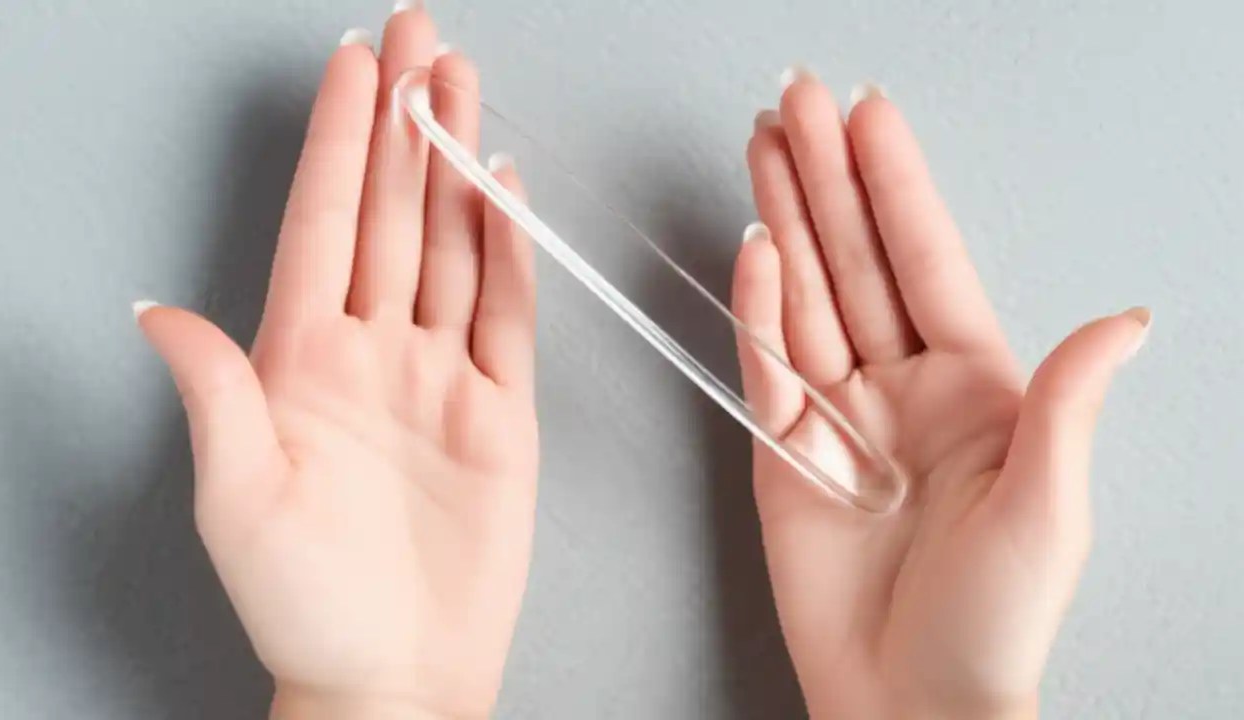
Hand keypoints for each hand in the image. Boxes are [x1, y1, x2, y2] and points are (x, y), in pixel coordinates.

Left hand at [137, 8, 536, 718]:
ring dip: (455, 164)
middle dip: (404, 120)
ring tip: (460, 87)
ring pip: (448, 245)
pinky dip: (508, 251)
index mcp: (300, 360)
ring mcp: (439, 375)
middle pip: (389, 212)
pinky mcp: (499, 411)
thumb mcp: (239, 499)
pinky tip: (503, 192)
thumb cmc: (307, 605)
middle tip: (422, 37)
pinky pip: (506, 313)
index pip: (322, 223)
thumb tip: (156, 309)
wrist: (395, 677)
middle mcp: (371, 351)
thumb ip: (216, 394)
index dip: (339, 139)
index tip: (354, 63)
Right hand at [734, 69, 1147, 718]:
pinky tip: (756, 249)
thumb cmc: (993, 624)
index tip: (869, 117)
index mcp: (974, 388)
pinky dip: (758, 306)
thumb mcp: (1051, 507)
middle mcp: (902, 389)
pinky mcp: (782, 453)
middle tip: (795, 102)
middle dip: (825, 177)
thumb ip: (1066, 402)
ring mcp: (837, 417)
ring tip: (764, 147)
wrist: (910, 704)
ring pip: (806, 296)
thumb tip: (1125, 320)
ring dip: (785, 219)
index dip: (895, 187)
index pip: (926, 262)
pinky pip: (767, 365)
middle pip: (855, 261)